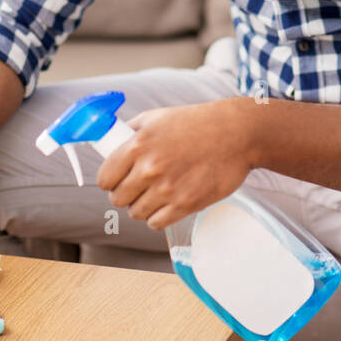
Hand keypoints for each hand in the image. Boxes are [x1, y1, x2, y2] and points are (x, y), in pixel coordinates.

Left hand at [95, 98, 252, 229]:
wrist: (236, 134)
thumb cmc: (197, 123)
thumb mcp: (158, 117)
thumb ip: (131, 131)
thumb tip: (111, 143)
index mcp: (137, 145)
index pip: (105, 178)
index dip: (109, 181)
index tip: (115, 181)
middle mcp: (149, 169)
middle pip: (118, 199)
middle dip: (124, 195)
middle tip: (135, 189)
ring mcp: (167, 189)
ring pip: (136, 213)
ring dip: (141, 207)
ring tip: (153, 196)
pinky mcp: (185, 204)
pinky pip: (156, 223)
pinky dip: (157, 217)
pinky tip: (165, 206)